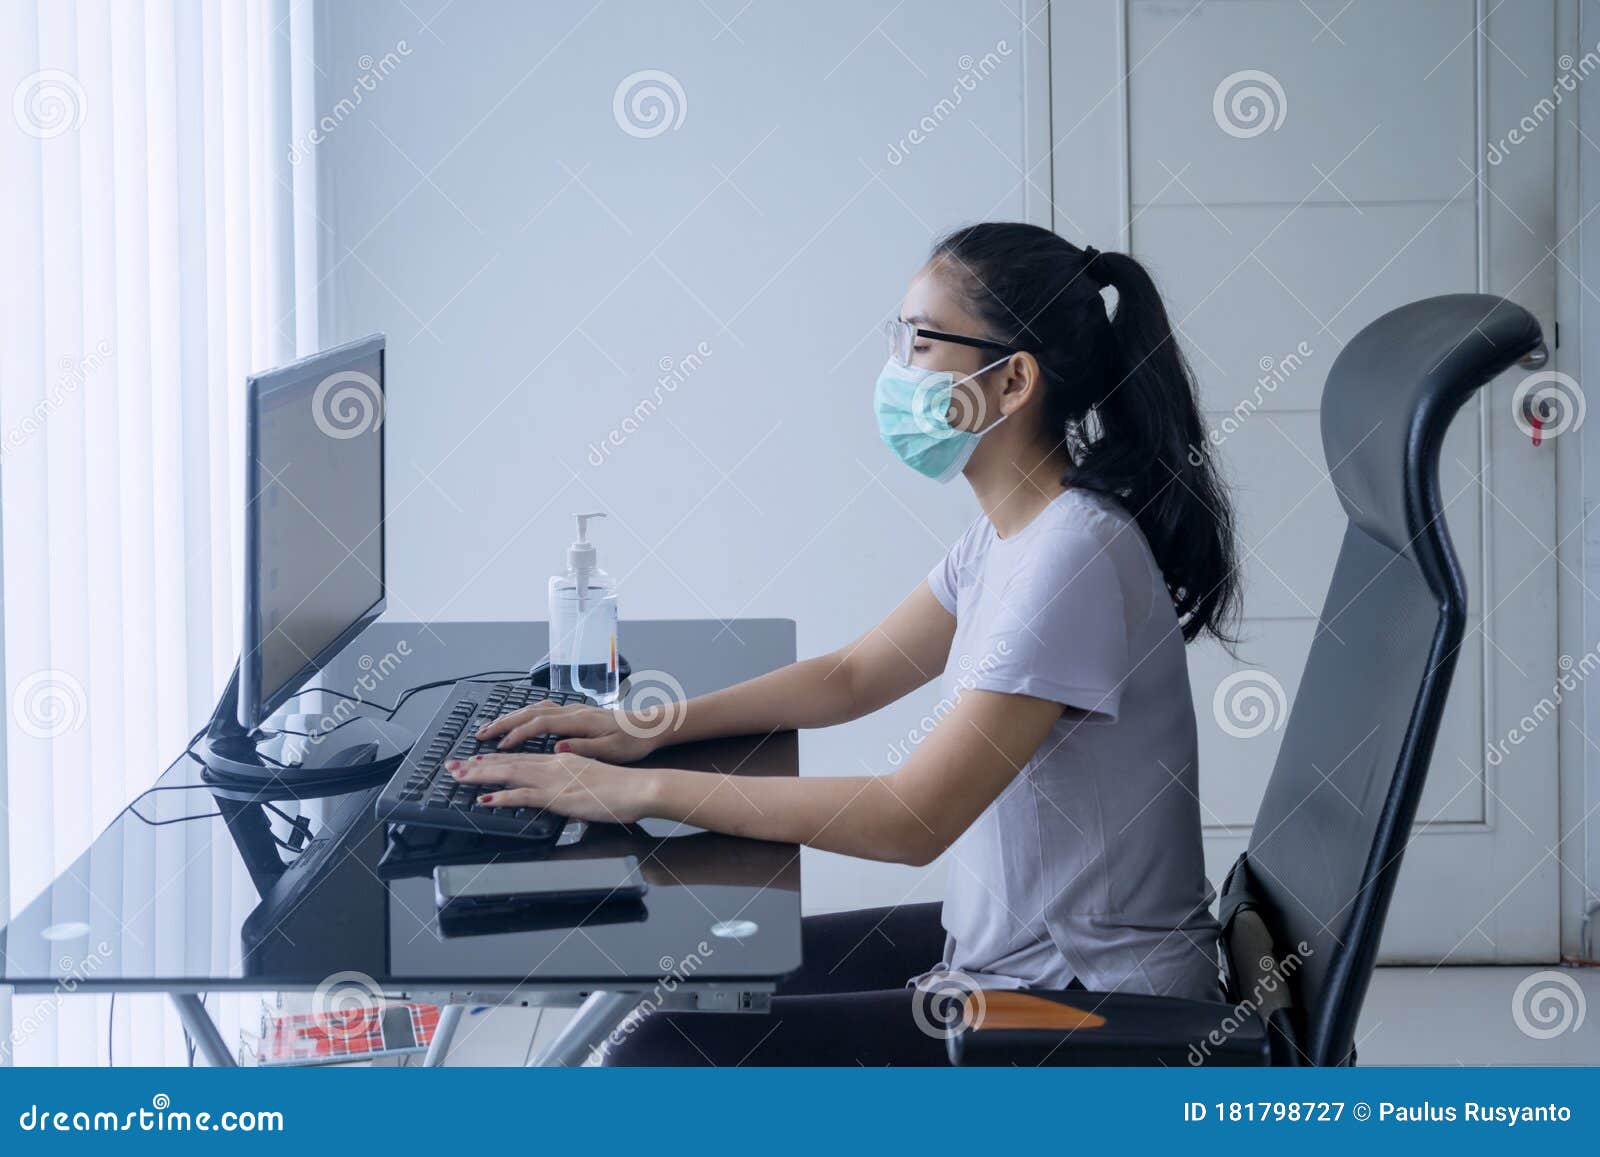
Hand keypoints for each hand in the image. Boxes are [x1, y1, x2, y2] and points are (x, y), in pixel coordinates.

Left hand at [447, 753, 660, 824]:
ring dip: (481, 775)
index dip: (494, 758)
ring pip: (509, 773)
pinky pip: (523, 795)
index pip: (521, 757)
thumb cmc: (621, 788)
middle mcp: (553, 764)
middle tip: (452, 766)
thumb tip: (561, 790)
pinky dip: (501, 797)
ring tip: (458, 777)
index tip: (474, 760)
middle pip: (508, 762)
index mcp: (561, 759)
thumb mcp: (591, 780)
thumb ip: (572, 782)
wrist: (639, 788)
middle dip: (477, 764)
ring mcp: (554, 779)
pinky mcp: (558, 795)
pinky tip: (484, 800)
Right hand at [475, 701, 661, 762]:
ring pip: (533, 709)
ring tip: (490, 728)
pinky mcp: (575, 714)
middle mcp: (573, 712)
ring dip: (510, 718)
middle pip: (530, 713)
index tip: (499, 746)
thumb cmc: (632, 741)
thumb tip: (557, 749)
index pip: (540, 724)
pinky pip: (541, 711)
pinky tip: (516, 722)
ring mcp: (573, 710)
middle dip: (503, 723)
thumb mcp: (611, 750)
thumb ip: (583, 749)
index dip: (517, 734)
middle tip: (480, 734)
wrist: (650, 727)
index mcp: (579, 721)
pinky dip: (524, 716)